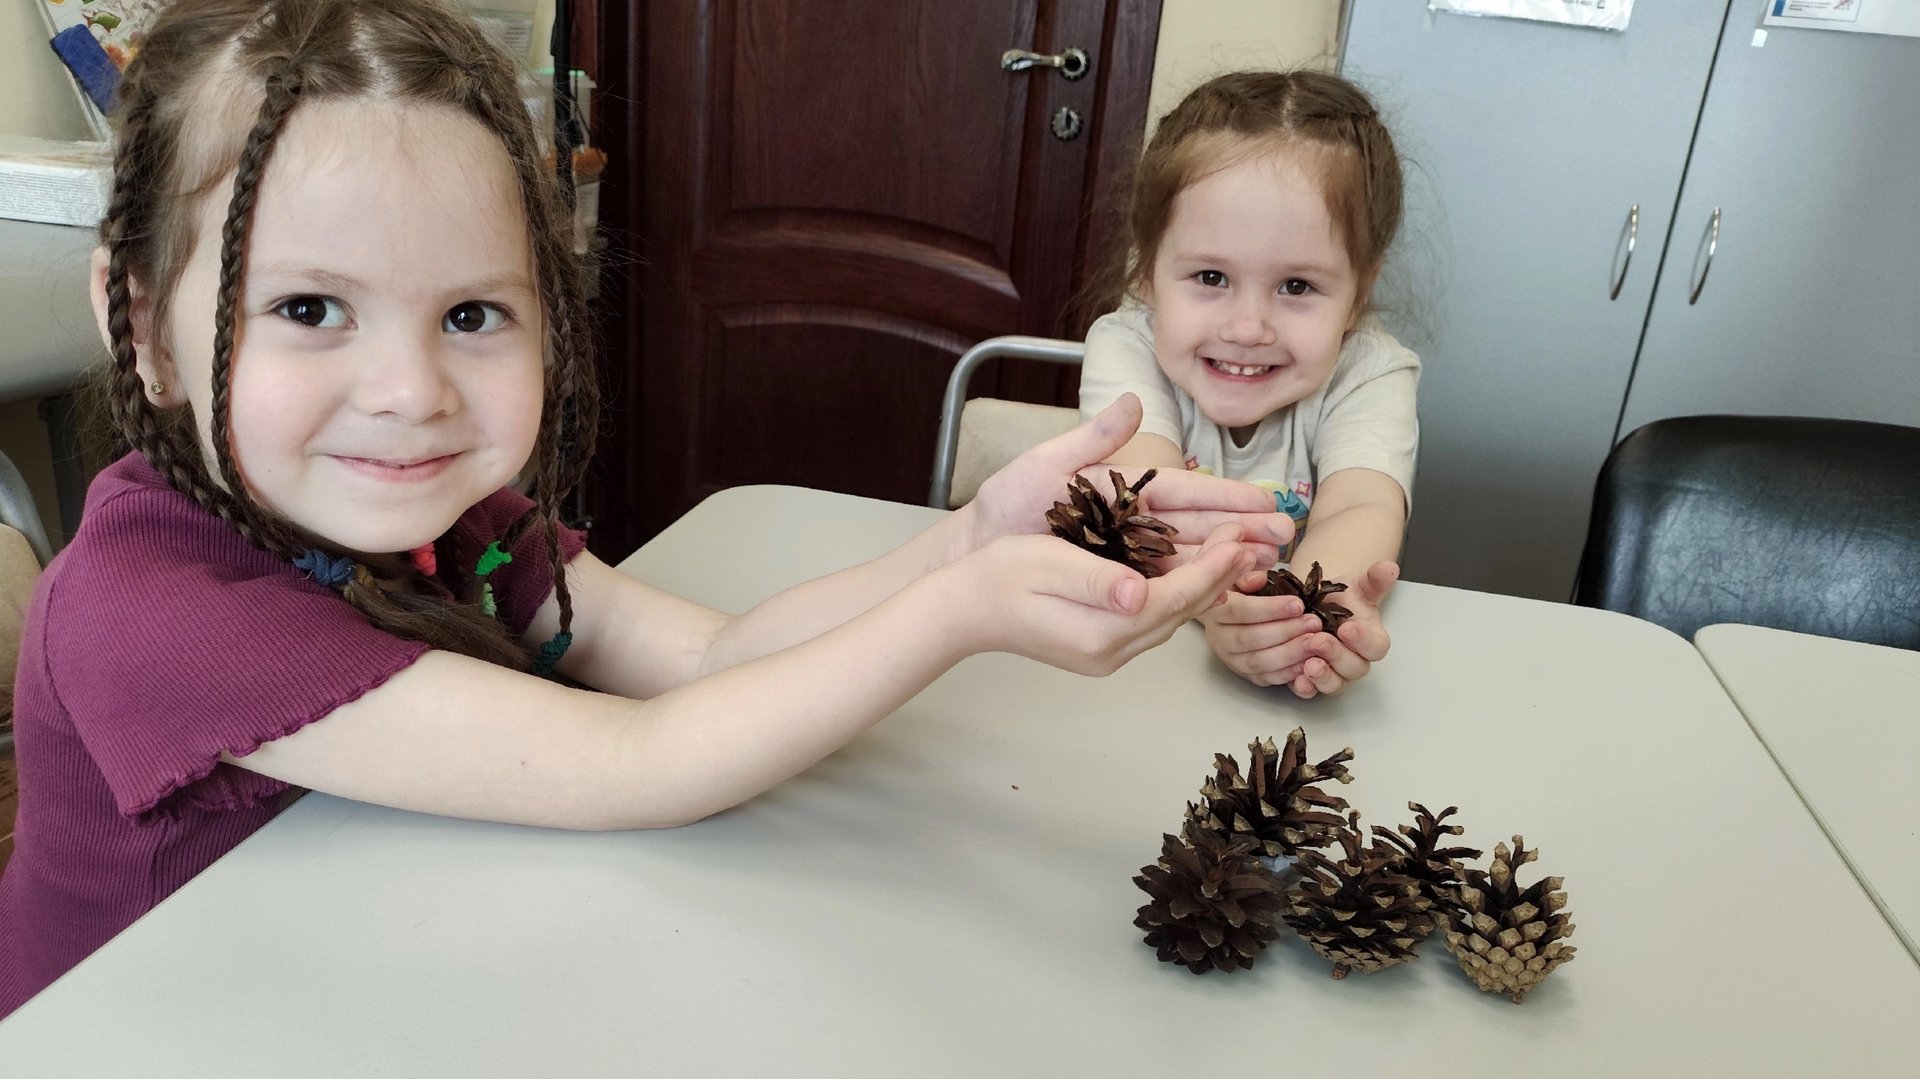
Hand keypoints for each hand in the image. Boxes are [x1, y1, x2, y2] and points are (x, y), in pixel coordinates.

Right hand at [940, 522, 1263, 675]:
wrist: (965, 609)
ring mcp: (1107, 655)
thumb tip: (1137, 591)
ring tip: (1234, 552)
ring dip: (1205, 587)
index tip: (1238, 538)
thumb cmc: (1000, 576)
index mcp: (1101, 632)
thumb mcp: (1044, 564)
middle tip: (1251, 539)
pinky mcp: (1102, 648)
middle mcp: (1111, 652)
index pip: (1172, 599)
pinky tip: (1194, 574)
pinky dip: (1180, 596)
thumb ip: (1095, 579)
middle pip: (1180, 614)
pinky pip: (1155, 622)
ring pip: (1171, 620)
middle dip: (1219, 577)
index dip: (1211, 569)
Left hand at [962, 394, 1294, 568]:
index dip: (1225, 496)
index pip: (1186, 491)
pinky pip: (1162, 588)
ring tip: (1266, 562)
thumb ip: (1090, 439)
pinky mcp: (1117, 585)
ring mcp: (1127, 556)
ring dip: (1228, 561)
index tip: (1263, 499)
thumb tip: (1132, 403)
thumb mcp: (1045, 465)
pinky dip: (1194, 589)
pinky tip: (1225, 591)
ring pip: (1188, 559)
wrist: (974, 552)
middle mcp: (1134, 522)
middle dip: (1242, 530)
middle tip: (1283, 535)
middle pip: (1198, 527)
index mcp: (1125, 488)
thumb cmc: (1006, 505)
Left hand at [1201, 561, 1398, 695]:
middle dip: (1336, 656)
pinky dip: (1305, 687)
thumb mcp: (1358, 585)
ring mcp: (1334, 673)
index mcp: (1372, 640)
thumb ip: (1374, 579)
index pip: (1375, 647)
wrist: (1316, 604)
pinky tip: (1296, 681)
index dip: (1363, 640)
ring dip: (1322, 677)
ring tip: (1308, 665)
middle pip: (1354, 668)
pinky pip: (1311, 690)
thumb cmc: (1342, 597)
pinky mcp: (1312, 680)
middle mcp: (1356, 661)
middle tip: (1317, 641)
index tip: (1347, 628)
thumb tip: (1390, 568)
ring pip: (1334, 684)